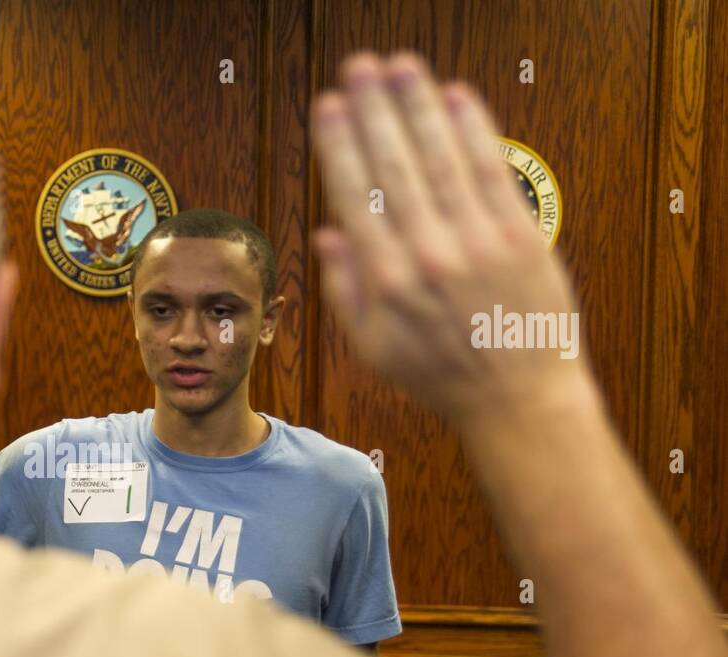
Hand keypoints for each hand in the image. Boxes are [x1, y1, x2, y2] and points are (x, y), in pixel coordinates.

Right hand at [311, 52, 592, 426]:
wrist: (519, 399)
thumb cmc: (442, 376)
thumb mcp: (372, 349)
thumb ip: (344, 290)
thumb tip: (326, 235)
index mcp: (386, 283)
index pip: (356, 197)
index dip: (340, 146)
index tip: (329, 107)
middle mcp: (428, 256)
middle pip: (395, 166)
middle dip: (375, 110)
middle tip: (359, 66)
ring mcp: (478, 243)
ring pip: (441, 158)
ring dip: (419, 106)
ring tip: (400, 66)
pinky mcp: (520, 236)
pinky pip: (491, 171)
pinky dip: (473, 130)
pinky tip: (455, 96)